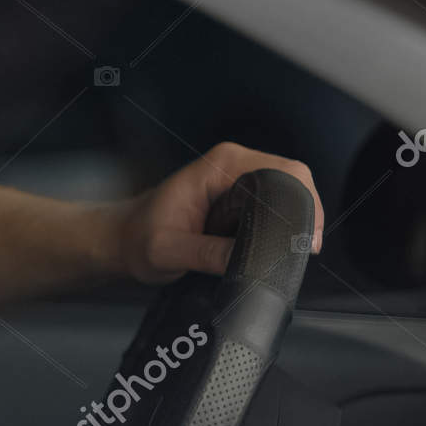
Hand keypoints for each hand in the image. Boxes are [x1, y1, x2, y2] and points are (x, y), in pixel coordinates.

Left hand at [108, 142, 324, 284]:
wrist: (122, 239)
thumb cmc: (137, 238)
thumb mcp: (167, 251)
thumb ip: (205, 254)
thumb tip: (246, 260)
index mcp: (220, 165)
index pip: (285, 172)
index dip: (304, 204)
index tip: (303, 239)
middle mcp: (233, 165)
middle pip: (296, 180)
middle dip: (304, 215)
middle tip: (300, 250)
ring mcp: (239, 179)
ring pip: (289, 193)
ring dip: (294, 222)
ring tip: (285, 251)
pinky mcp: (240, 196)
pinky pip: (276, 205)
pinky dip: (282, 225)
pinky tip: (274, 245)